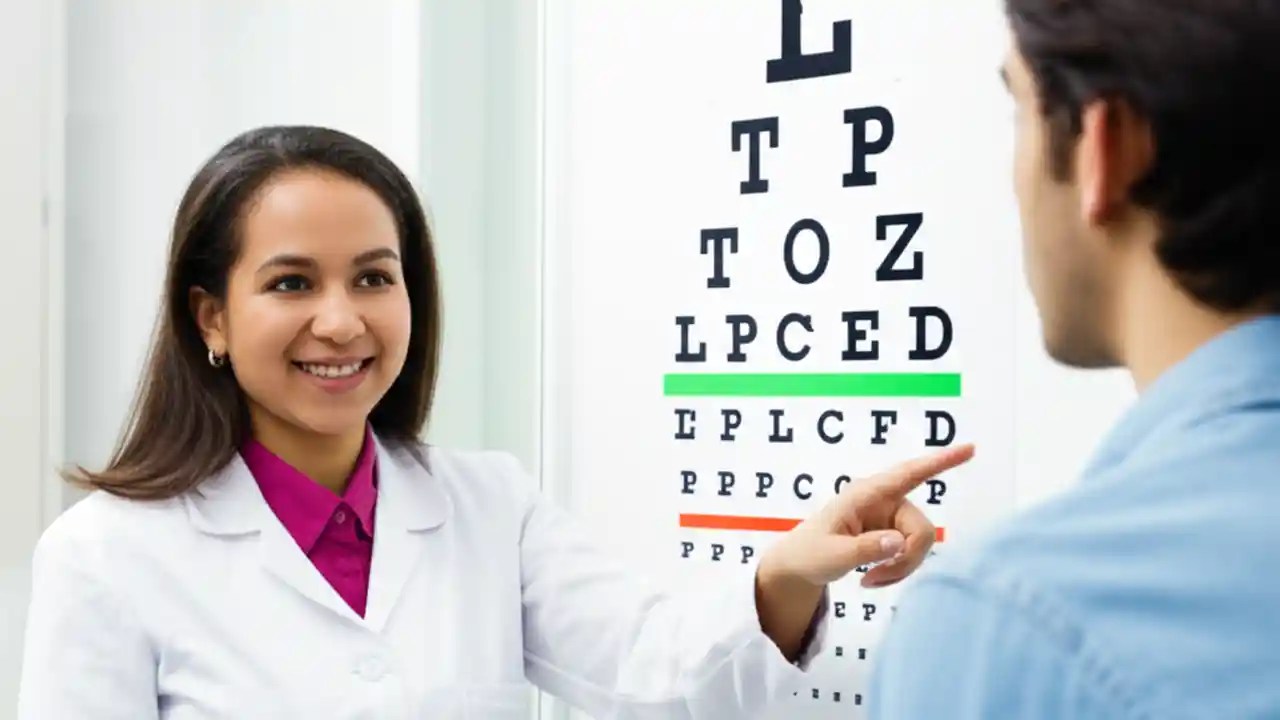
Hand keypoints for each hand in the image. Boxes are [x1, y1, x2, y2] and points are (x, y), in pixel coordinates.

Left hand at [753, 444, 973, 659]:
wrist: (800, 565)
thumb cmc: (809, 553)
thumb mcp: (831, 554)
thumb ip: (863, 548)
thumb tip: (898, 542)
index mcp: (866, 493)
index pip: (907, 474)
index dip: (940, 462)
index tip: (970, 449)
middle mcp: (884, 500)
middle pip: (921, 528)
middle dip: (906, 559)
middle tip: (875, 579)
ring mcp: (890, 517)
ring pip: (920, 544)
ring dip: (900, 568)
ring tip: (869, 580)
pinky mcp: (892, 533)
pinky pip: (911, 553)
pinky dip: (897, 571)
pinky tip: (872, 578)